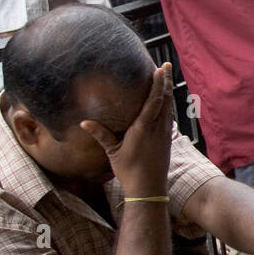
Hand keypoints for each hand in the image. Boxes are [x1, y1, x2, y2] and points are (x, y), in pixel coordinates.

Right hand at [82, 62, 173, 196]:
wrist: (149, 189)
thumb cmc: (129, 171)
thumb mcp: (113, 152)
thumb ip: (101, 135)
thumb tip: (84, 122)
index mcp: (144, 128)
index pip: (154, 101)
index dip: (158, 84)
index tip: (161, 69)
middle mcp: (158, 128)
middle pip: (166, 99)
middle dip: (166, 81)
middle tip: (167, 65)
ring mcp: (165, 133)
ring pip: (169, 107)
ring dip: (168, 90)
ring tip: (166, 76)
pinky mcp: (167, 138)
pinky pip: (169, 116)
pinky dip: (168, 104)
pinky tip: (167, 99)